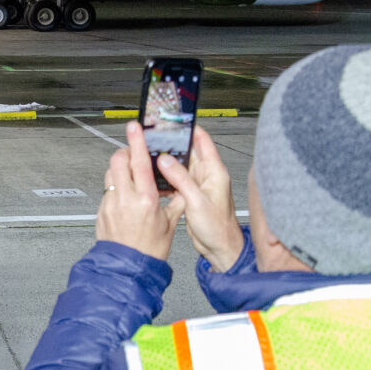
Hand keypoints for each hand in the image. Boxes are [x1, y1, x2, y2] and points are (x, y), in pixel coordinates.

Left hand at [95, 121, 185, 259]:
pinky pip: (107, 191)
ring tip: (130, 178)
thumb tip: (180, 189)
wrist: (128, 269)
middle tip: (132, 154)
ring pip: (110, 174)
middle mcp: (125, 199)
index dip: (136, 141)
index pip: (139, 162)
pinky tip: (125, 199)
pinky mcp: (101, 212)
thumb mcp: (170, 224)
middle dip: (124, 152)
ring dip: (118, 170)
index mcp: (146, 199)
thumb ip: (175, 202)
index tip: (134, 126)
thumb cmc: (150, 250)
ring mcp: (110, 204)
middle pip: (118, 161)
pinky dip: (115, 188)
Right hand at [156, 127, 243, 270]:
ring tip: (150, 156)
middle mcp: (206, 175)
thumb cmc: (218, 228)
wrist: (220, 248)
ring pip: (179, 165)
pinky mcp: (190, 194)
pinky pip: (175, 179)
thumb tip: (166, 161)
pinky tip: (155, 177)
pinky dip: (165, 177)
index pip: (202, 141)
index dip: (189, 128)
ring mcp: (198, 184)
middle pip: (187, 151)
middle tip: (154, 138)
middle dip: (171, 144)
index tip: (174, 121)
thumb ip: (181, 179)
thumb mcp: (197, 201)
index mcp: (214, 172)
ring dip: (166, 162)